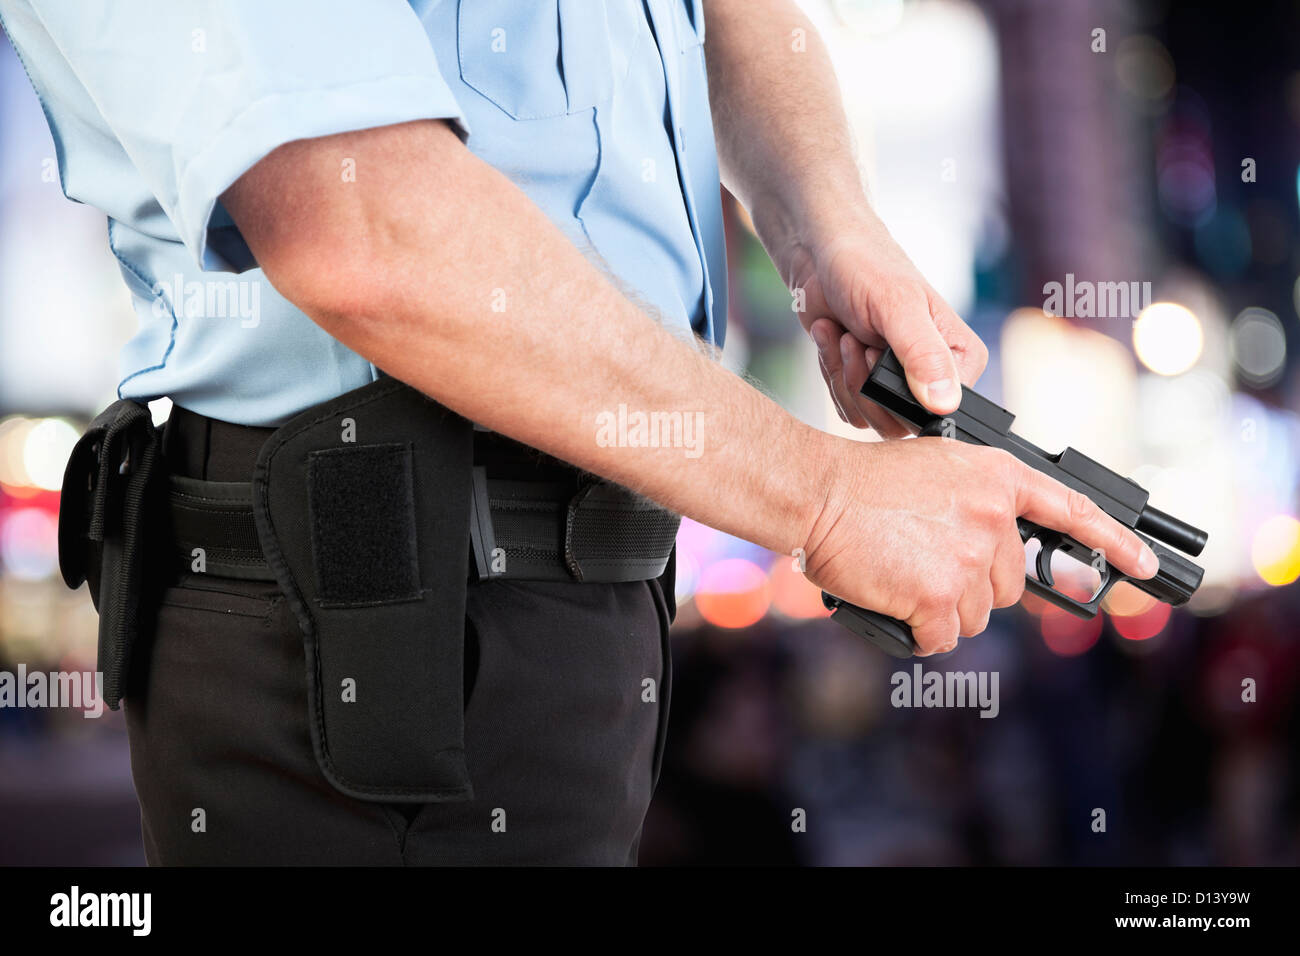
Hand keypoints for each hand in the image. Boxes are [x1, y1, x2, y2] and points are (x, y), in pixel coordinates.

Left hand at [784, 214, 987, 435]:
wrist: (822, 257)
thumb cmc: (867, 268)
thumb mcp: (897, 307)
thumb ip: (923, 355)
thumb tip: (945, 404)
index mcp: (961, 359)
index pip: (942, 412)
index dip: (902, 396)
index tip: (877, 353)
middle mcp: (935, 378)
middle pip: (901, 425)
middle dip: (863, 385)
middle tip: (855, 339)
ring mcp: (898, 386)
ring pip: (869, 420)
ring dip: (844, 376)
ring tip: (844, 334)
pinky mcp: (866, 387)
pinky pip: (847, 410)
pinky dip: (832, 374)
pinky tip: (832, 338)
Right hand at [802, 437, 1159, 654]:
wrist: (818, 493)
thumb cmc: (865, 483)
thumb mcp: (940, 469)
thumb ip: (980, 503)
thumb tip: (995, 554)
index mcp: (999, 479)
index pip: (1073, 511)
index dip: (1114, 543)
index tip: (1147, 567)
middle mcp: (995, 518)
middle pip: (1007, 586)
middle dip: (969, 586)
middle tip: (922, 561)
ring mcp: (970, 559)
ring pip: (973, 616)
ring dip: (939, 608)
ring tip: (900, 572)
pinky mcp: (939, 597)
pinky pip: (940, 638)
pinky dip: (915, 630)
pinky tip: (892, 598)